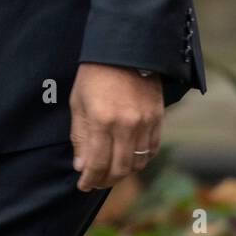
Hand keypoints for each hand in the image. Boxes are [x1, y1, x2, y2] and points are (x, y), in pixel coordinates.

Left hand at [69, 63, 162, 191]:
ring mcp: (145, 122)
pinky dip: (140, 159)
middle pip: (119, 169)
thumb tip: (81, 166)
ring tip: (111, 172)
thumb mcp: (78, 102)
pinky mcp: (158, 118)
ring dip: (123, 172)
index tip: (83, 185)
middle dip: (105, 181)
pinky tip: (129, 159)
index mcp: (102, 120)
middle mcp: (126, 125)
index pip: (97, 163)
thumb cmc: (94, 75)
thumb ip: (80, 136)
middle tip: (96, 182)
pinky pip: (152, 149)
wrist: (124, 49)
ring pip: (137, 163)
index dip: (89, 179)